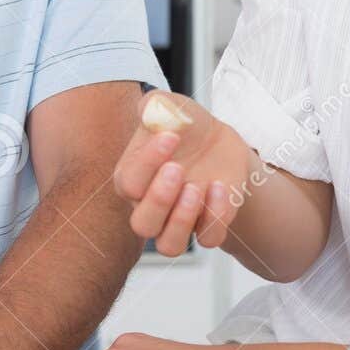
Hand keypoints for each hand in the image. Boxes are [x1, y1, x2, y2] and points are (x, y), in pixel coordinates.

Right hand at [112, 92, 254, 255]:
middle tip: (178, 169)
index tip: (171, 135)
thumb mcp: (171, 106)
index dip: (147, 162)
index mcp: (133, 177)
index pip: (128, 183)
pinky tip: (221, 186)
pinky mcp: (208, 225)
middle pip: (142, 224)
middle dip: (159, 199)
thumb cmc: (184, 126)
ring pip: (169, 245)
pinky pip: (209, 238)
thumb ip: (156, 104)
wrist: (216, 142)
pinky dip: (216, 217)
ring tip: (196, 188)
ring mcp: (179, 220)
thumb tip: (151, 108)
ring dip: (182, 220)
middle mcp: (150, 205)